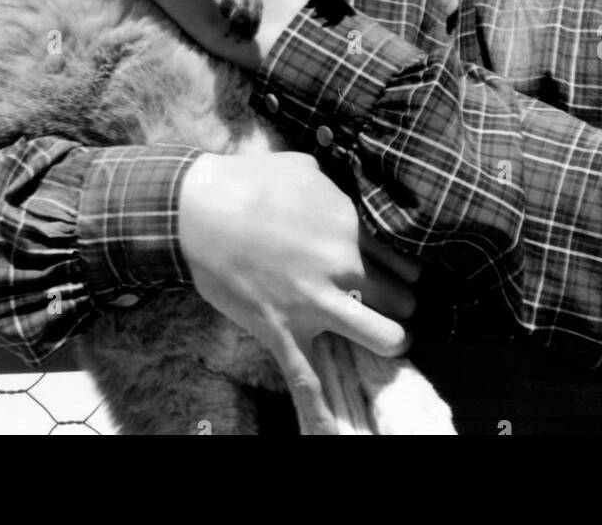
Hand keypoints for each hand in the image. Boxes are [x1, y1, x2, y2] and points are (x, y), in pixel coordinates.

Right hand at [179, 150, 420, 434]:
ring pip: (382, 337)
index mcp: (350, 229)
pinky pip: (308, 381)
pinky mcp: (282, 332)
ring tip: (388, 338)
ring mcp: (314, 305)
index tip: (400, 273)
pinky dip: (322, 413)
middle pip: (401, 300)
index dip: (405, 270)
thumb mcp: (307, 170)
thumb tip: (347, 198)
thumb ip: (337, 191)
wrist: (196, 210)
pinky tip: (334, 433)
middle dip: (401, 303)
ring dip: (391, 340)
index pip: (405, 262)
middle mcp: (343, 270)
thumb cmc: (250, 181)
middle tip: (391, 302)